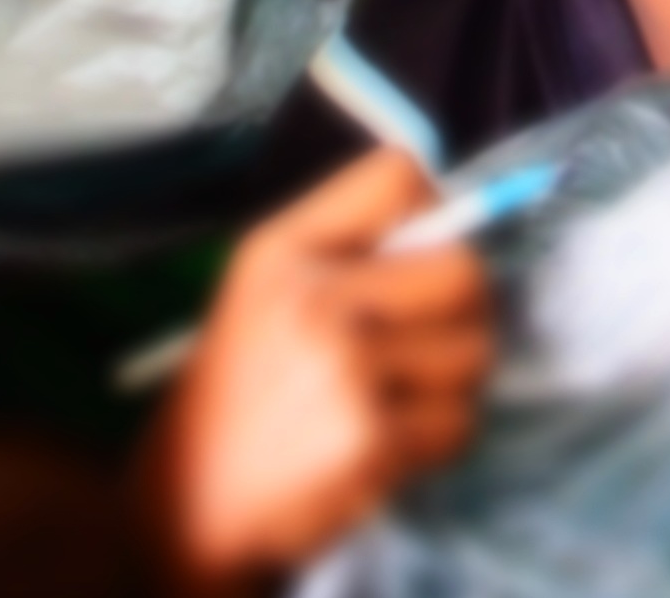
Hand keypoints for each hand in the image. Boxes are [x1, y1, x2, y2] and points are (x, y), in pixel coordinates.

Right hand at [138, 149, 493, 597]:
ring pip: (474, 351)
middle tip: (428, 338)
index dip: (435, 206)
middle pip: (462, 270)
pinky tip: (391, 441)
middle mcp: (314, 297)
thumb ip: (348, 244)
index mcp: (285, 247)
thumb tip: (458, 219)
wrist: (195, 495)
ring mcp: (345, 368)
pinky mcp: (372, 439)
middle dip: (463, 309)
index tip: (427, 248)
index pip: (398, 174)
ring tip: (398, 397)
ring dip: (451, 382)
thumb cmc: (243, 384)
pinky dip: (439, 437)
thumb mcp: (266, 286)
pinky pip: (460, 421)